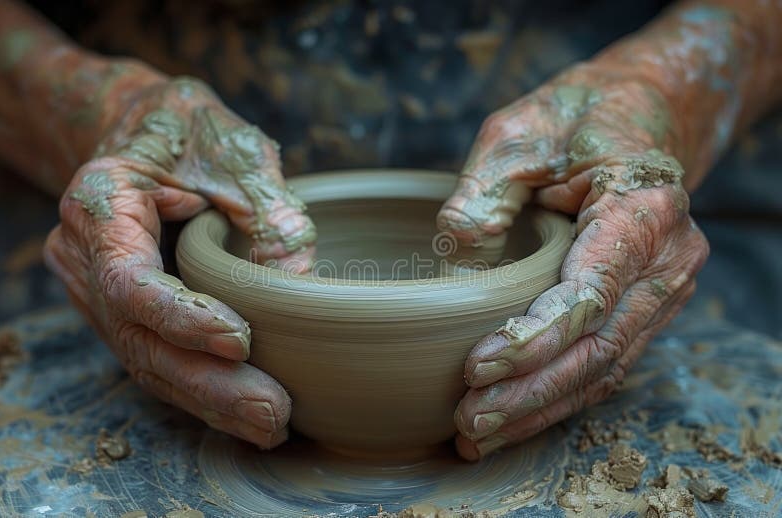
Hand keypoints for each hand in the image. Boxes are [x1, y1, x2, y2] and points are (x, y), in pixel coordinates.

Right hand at [44, 66, 315, 448]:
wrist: (146, 129)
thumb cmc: (190, 131)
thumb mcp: (235, 150)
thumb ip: (266, 211)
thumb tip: (300, 287)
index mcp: (100, 204)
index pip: (129, 280)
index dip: (182, 318)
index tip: (241, 340)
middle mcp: (85, 258)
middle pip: (138, 340)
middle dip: (207, 384)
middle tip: (271, 414)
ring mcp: (99, 293)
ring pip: (147, 361)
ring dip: (210, 400)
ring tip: (268, 426)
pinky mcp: (127, 313)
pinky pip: (158, 358)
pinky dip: (201, 389)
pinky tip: (245, 413)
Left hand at [438, 62, 708, 459]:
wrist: (639, 113)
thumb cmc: (578, 118)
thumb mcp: (520, 132)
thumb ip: (486, 189)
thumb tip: (455, 251)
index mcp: (644, 208)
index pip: (589, 294)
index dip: (533, 340)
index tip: (476, 369)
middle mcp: (667, 260)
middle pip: (599, 347)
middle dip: (531, 392)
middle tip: (468, 421)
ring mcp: (663, 288)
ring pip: (604, 367)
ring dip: (542, 406)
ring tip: (479, 433)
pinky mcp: (644, 305)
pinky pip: (605, 360)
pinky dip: (559, 393)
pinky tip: (515, 415)